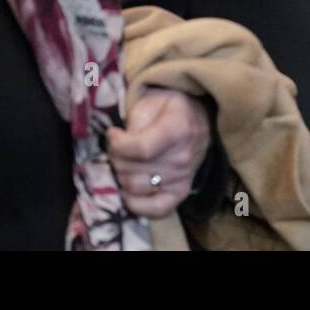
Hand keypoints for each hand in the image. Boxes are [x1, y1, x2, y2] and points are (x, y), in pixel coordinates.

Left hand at [108, 88, 209, 218]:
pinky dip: (135, 204)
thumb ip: (137, 118)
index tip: (113, 134)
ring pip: (136, 188)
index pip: (141, 148)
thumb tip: (122, 140)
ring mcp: (183, 178)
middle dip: (116, 157)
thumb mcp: (153, 100)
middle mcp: (183, 157)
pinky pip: (155, 210)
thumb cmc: (169, 107)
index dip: (118, 144)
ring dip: (121, 176)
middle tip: (117, 147)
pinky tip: (127, 189)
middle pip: (133, 170)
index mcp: (178, 129)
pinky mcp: (180, 193)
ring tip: (123, 162)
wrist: (196, 119)